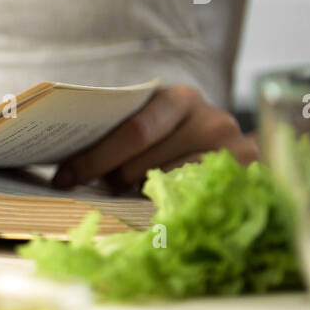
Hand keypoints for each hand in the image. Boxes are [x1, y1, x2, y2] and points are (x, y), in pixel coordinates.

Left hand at [52, 85, 256, 191]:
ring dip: (132, 197)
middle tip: (84, 192)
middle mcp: (212, 120)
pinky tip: (145, 211)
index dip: (93, 158)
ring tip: (116, 198)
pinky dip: (161, 209)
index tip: (63, 178)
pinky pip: (190, 204)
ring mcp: (235, 151)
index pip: (134, 131)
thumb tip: (64, 168)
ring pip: (166, 188)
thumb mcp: (149, 123)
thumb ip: (118, 133)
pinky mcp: (246, 182)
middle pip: (146, 164)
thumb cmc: (172, 136)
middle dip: (108, 180)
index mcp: (179, 98)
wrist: (227, 147)